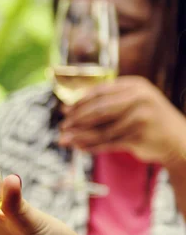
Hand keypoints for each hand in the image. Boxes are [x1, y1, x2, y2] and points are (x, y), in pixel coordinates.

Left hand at [58, 76, 185, 165]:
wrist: (177, 140)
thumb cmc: (148, 121)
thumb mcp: (132, 104)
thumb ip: (107, 104)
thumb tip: (67, 109)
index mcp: (135, 86)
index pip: (100, 92)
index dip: (79, 102)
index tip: (64, 111)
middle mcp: (139, 98)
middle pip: (98, 109)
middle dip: (76, 119)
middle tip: (61, 127)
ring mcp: (141, 117)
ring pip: (102, 129)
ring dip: (80, 136)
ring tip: (64, 140)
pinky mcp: (140, 136)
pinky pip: (109, 142)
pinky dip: (92, 146)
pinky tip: (80, 148)